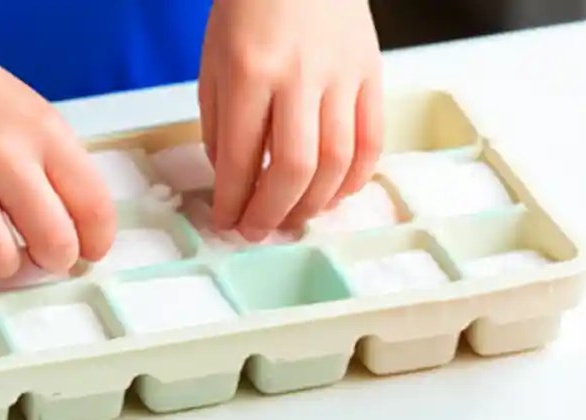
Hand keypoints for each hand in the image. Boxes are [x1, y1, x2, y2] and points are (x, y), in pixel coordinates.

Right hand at [0, 37, 114, 277]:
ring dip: (5, 267)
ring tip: (0, 250)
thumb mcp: (24, 110)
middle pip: (53, 243)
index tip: (89, 251)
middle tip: (43, 257)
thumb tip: (78, 228)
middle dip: (54, 261)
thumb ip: (53, 162)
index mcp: (41, 129)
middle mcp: (1, 153)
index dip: (96, 241)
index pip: (93, 205)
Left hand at [199, 0, 383, 240]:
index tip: (224, 221)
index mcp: (249, 71)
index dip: (231, 201)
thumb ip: (219, 123)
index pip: (239, 156)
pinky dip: (354, 180)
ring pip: (336, 162)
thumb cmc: (249, 9)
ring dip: (313, 204)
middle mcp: (299, 76)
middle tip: (258, 231)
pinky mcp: (371, 74)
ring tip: (293, 218)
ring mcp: (341, 76)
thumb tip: (234, 181)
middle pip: (293, 168)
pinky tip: (333, 194)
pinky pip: (371, 141)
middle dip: (272, 213)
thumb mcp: (213, 61)